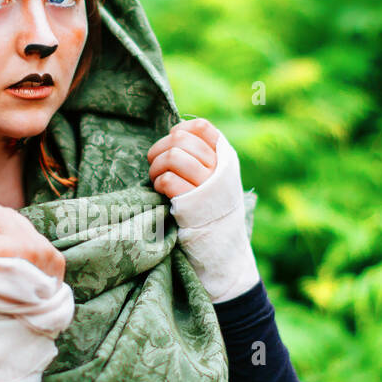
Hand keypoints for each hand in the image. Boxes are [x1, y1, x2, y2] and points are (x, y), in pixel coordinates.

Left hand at [147, 118, 259, 303]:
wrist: (222, 254)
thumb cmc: (211, 216)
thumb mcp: (215, 182)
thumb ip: (201, 159)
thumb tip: (173, 135)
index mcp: (226, 159)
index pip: (201, 127)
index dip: (179, 132)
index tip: (172, 147)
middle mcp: (220, 169)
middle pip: (181, 139)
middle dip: (160, 149)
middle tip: (155, 166)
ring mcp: (208, 186)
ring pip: (173, 156)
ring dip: (156, 166)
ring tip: (156, 180)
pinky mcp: (193, 205)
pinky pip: (168, 179)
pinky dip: (158, 183)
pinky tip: (161, 193)